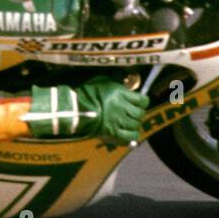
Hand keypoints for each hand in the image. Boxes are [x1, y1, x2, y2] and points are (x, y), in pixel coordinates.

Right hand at [27, 78, 150, 143]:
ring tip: (129, 122)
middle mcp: (123, 108)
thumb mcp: (102, 80)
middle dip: (139, 113)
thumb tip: (126, 80)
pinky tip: (129, 133)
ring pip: (136, 125)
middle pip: (140, 114)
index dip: (143, 102)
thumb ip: (116, 81)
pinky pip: (130, 137)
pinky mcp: (113, 133)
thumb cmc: (87, 93)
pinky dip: (132, 136)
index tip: (139, 102)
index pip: (142, 100)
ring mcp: (118, 122)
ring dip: (134, 124)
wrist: (76, 108)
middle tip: (133, 112)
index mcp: (121, 94)